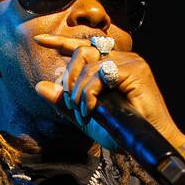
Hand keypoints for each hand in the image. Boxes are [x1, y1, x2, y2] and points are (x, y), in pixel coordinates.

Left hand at [32, 34, 184, 168]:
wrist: (146, 143)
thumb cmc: (120, 132)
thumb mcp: (86, 117)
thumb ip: (64, 102)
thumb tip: (40, 86)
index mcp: (111, 65)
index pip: (83, 47)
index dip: (60, 42)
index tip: (39, 40)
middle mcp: (121, 59)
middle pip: (82, 51)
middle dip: (69, 78)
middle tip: (73, 105)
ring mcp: (130, 62)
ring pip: (89, 64)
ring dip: (79, 92)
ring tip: (84, 112)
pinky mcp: (135, 70)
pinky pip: (100, 74)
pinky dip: (89, 93)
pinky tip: (90, 108)